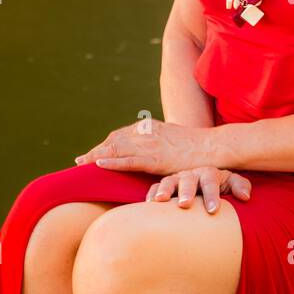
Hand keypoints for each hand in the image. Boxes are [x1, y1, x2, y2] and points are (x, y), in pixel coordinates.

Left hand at [73, 119, 216, 175]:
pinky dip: (112, 162)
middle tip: (80, 161)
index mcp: (150, 127)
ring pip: (117, 149)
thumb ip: (160, 142)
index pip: (121, 135)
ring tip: (82, 165)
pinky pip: (129, 160)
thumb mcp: (174, 140)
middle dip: (96, 151)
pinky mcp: (156, 159)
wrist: (213, 148)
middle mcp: (147, 133)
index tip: (93, 154)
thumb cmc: (197, 147)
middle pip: (114, 140)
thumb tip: (151, 151)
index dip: (105, 145)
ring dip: (97, 157)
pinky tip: (99, 165)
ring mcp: (151, 145)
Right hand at [146, 166, 251, 213]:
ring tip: (161, 201)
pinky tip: (149, 204)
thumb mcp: (231, 182)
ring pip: (169, 181)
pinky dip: (151, 193)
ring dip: (165, 190)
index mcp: (209, 173)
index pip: (211, 181)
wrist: (205, 183)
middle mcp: (191, 174)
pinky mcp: (165, 186)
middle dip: (187, 191)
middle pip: (188, 179)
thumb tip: (245, 196)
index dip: (212, 194)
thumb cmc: (219, 186)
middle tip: (185, 204)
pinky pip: (156, 187)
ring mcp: (176, 179)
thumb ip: (240, 185)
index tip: (213, 210)